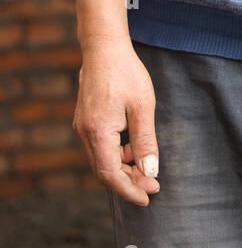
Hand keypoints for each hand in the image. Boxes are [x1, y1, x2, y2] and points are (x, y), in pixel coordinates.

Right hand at [73, 39, 160, 205]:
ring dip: (123, 170)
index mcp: (98, 131)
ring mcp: (82, 127)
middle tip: (153, 186)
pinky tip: (134, 151)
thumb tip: (150, 171)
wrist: (104, 48)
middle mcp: (85, 133)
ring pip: (101, 161)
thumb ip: (145, 141)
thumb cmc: (126, 73)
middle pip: (103, 171)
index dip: (128, 190)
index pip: (110, 174)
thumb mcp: (143, 106)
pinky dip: (117, 156)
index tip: (147, 198)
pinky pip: (99, 148)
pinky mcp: (86, 122)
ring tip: (147, 170)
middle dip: (128, 183)